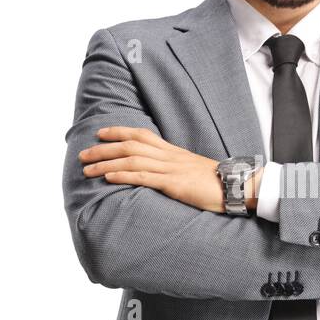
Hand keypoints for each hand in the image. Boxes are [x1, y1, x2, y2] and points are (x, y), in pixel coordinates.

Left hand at [81, 126, 249, 212]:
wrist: (236, 186)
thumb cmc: (216, 182)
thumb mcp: (192, 170)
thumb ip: (175, 168)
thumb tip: (160, 173)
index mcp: (173, 152)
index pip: (141, 135)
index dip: (119, 132)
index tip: (100, 133)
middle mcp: (169, 156)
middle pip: (130, 146)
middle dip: (103, 149)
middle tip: (83, 154)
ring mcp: (171, 169)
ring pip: (132, 161)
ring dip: (106, 163)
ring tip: (87, 169)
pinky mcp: (174, 184)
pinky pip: (144, 177)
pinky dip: (123, 176)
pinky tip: (108, 178)